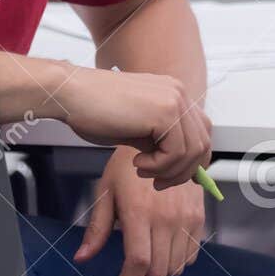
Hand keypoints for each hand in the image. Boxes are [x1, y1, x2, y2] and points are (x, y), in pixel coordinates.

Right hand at [53, 65, 211, 188]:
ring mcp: (173, 100)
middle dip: (183, 172)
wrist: (72, 95)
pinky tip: (136, 163)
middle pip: (202, 143)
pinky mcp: (164, 112)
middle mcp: (178, 93)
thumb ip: (161, 141)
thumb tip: (183, 166)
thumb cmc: (96, 111)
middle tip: (158, 182)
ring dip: (168, 171)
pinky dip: (157, 166)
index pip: (202, 131)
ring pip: (191, 151)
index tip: (175, 176)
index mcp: (173, 93)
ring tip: (143, 171)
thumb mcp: (138, 128)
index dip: (194, 159)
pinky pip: (175, 153)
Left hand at [75, 146, 204, 275]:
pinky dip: (177, 263)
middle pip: (158, 272)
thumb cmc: (129, 163)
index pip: (137, 263)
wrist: (162, 138)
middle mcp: (166, 217)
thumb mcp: (106, 191)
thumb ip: (98, 228)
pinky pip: (191, 254)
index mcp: (140, 212)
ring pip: (176, 267)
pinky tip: (163, 254)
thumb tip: (83, 257)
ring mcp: (186, 218)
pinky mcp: (198, 216)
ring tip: (145, 270)